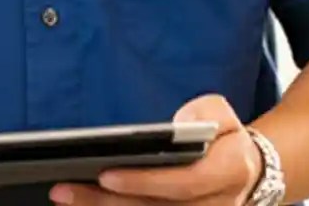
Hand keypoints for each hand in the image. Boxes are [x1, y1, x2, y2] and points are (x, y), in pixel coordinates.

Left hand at [50, 95, 262, 204]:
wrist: (244, 169)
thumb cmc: (222, 135)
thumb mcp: (221, 113)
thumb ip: (204, 113)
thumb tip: (176, 128)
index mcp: (230, 172)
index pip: (184, 182)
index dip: (145, 181)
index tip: (106, 173)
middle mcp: (219, 204)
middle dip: (109, 202)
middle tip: (65, 189)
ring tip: (64, 197)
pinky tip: (84, 205)